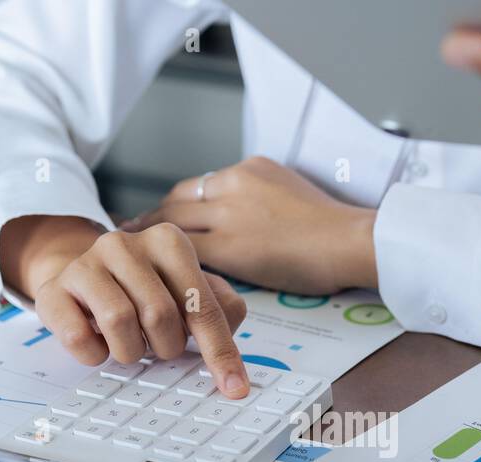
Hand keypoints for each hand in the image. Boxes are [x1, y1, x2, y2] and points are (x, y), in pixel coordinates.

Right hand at [0, 215, 249, 397]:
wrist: (79, 276)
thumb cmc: (144, 289)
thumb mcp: (187, 289)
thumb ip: (219, 308)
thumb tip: (231, 347)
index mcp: (168, 241)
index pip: (202, 306)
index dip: (220, 352)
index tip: (234, 388)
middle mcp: (125, 244)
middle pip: (160, 317)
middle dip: (166, 346)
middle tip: (158, 345)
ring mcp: (85, 264)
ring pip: (119, 324)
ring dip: (130, 351)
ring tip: (129, 343)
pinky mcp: (54, 291)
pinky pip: (79, 339)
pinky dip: (95, 355)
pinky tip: (99, 344)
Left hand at [131, 156, 378, 294]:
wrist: (349, 240)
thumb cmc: (335, 230)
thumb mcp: (294, 192)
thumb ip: (263, 199)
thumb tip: (249, 221)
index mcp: (251, 168)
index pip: (202, 184)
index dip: (178, 203)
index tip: (164, 214)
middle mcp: (233, 183)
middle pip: (179, 199)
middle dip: (154, 217)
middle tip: (134, 231)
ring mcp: (228, 213)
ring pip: (174, 224)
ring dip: (149, 240)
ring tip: (132, 252)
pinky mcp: (229, 246)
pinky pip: (184, 253)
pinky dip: (164, 262)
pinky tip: (152, 273)